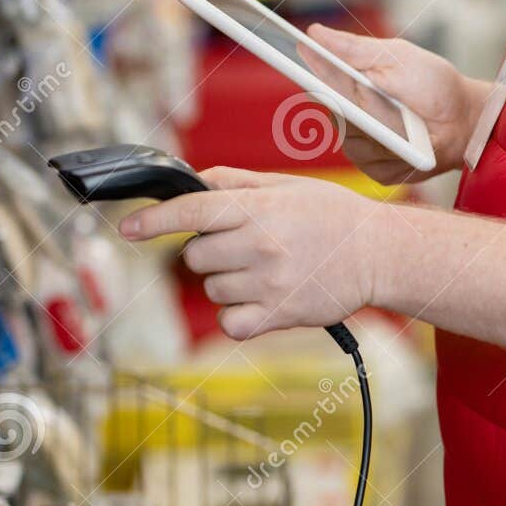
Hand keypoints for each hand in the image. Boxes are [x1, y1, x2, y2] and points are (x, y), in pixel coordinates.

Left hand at [118, 176, 389, 341]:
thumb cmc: (331, 214)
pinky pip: (229, 322)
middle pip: (195, 257)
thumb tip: (192, 183)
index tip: (127, 228)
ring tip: (267, 269)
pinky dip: (237, 315)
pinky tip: (262, 298)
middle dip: (210, 251)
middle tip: (245, 245)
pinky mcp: (277, 315)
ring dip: (228, 281)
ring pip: (212, 289)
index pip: (192, 213)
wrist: (378, 253)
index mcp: (259, 208)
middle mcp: (260, 245)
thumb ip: (234, 183)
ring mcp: (268, 283)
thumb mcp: (285, 186)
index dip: (153, 221)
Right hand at [300, 24, 488, 183]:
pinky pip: (373, 161)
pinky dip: (393, 149)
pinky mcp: (379, 170)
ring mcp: (362, 147)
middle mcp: (350, 118)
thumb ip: (356, 49)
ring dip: (381, 125)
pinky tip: (411, 141)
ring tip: (406, 118)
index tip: (299, 55)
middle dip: (356, 99)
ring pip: (353, 138)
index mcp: (349, 86)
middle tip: (372, 88)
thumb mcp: (397, 57)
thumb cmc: (433, 84)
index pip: (318, 79)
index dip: (306, 69)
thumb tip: (314, 32)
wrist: (466, 119)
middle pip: (335, 111)